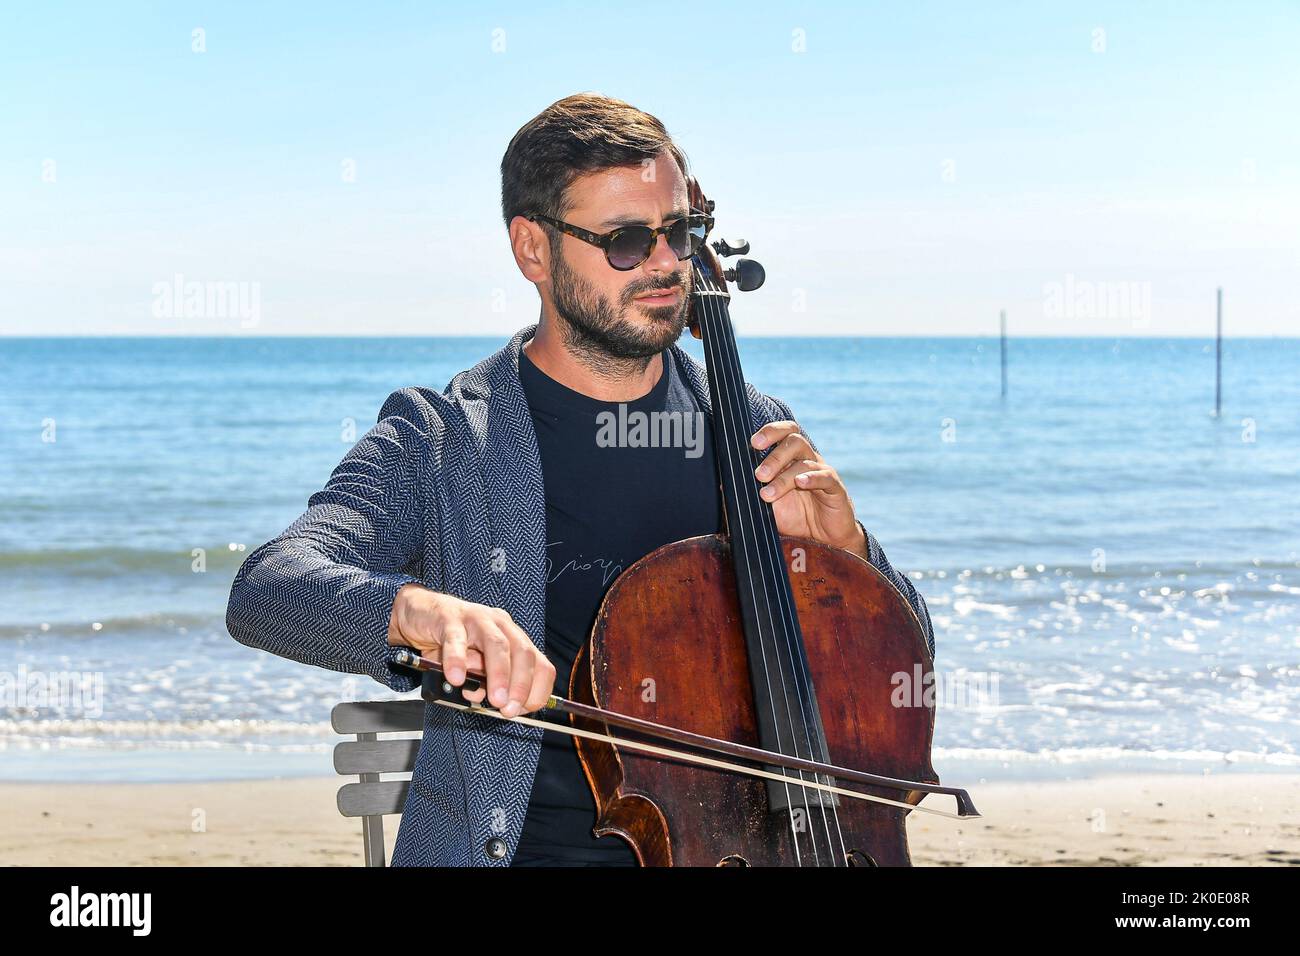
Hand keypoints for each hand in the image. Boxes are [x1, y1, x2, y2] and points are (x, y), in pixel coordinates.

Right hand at [387, 585, 555, 717]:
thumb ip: (484, 683)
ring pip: (496, 644)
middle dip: (521, 684)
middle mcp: (500, 625)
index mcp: (512, 638)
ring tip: (495, 699)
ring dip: (499, 674)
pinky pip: (456, 640)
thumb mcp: (473, 666)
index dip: (536, 689)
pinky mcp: (449, 619)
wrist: (419, 613)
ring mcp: (476, 619)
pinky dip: (458, 661)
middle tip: (510, 709)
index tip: (524, 710)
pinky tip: (456, 678)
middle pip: (523, 652)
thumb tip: (491, 703)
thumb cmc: (451, 642)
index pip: (539, 663)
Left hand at [751, 421, 868, 558]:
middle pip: (794, 440)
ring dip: (784, 477)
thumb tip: (720, 483)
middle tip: (759, 475)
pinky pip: (825, 477)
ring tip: (768, 494)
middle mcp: (807, 460)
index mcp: (791, 459)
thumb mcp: (767, 505)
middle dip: (774, 456)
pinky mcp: (836, 489)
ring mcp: (823, 472)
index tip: (753, 443)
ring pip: (805, 462)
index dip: (770, 432)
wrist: (823, 541)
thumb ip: (748, 493)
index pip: (784, 432)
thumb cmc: (795, 518)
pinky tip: (800, 483)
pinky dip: (812, 477)